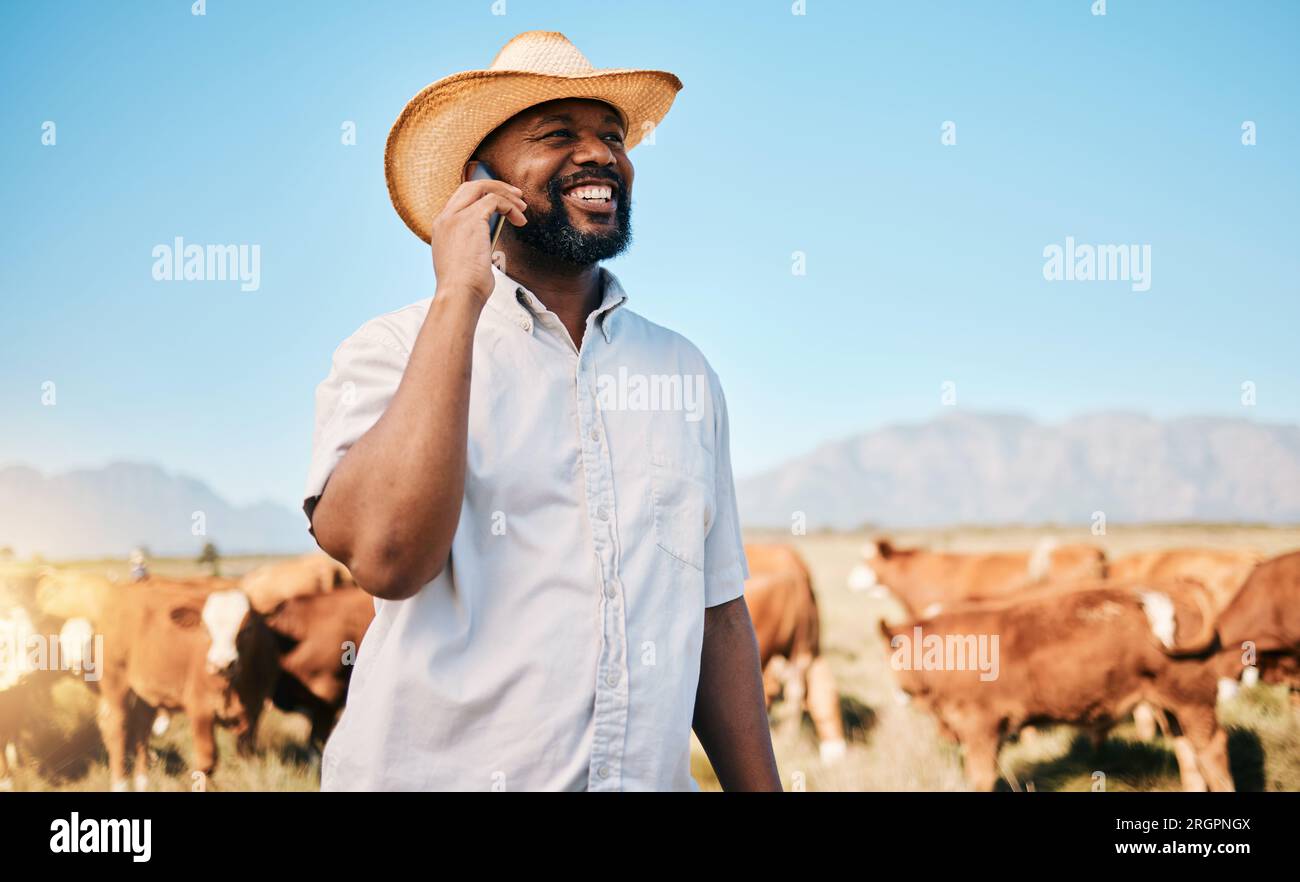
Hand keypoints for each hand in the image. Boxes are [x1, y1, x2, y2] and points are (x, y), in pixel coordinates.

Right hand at [430, 179, 527, 303]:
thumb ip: (472, 244)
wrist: (459, 295)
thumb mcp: (463, 260)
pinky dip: (510, 207)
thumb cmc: (464, 287)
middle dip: (496, 187)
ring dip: (507, 196)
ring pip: (483, 189)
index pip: (461, 199)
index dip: (482, 195)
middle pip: (470, 187)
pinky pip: (494, 200)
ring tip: (522, 208)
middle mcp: (446, 218)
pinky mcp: (471, 219)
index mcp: (441, 227)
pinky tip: (520, 220)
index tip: (501, 202)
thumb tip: (489, 238)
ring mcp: (456, 217)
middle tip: (516, 196)